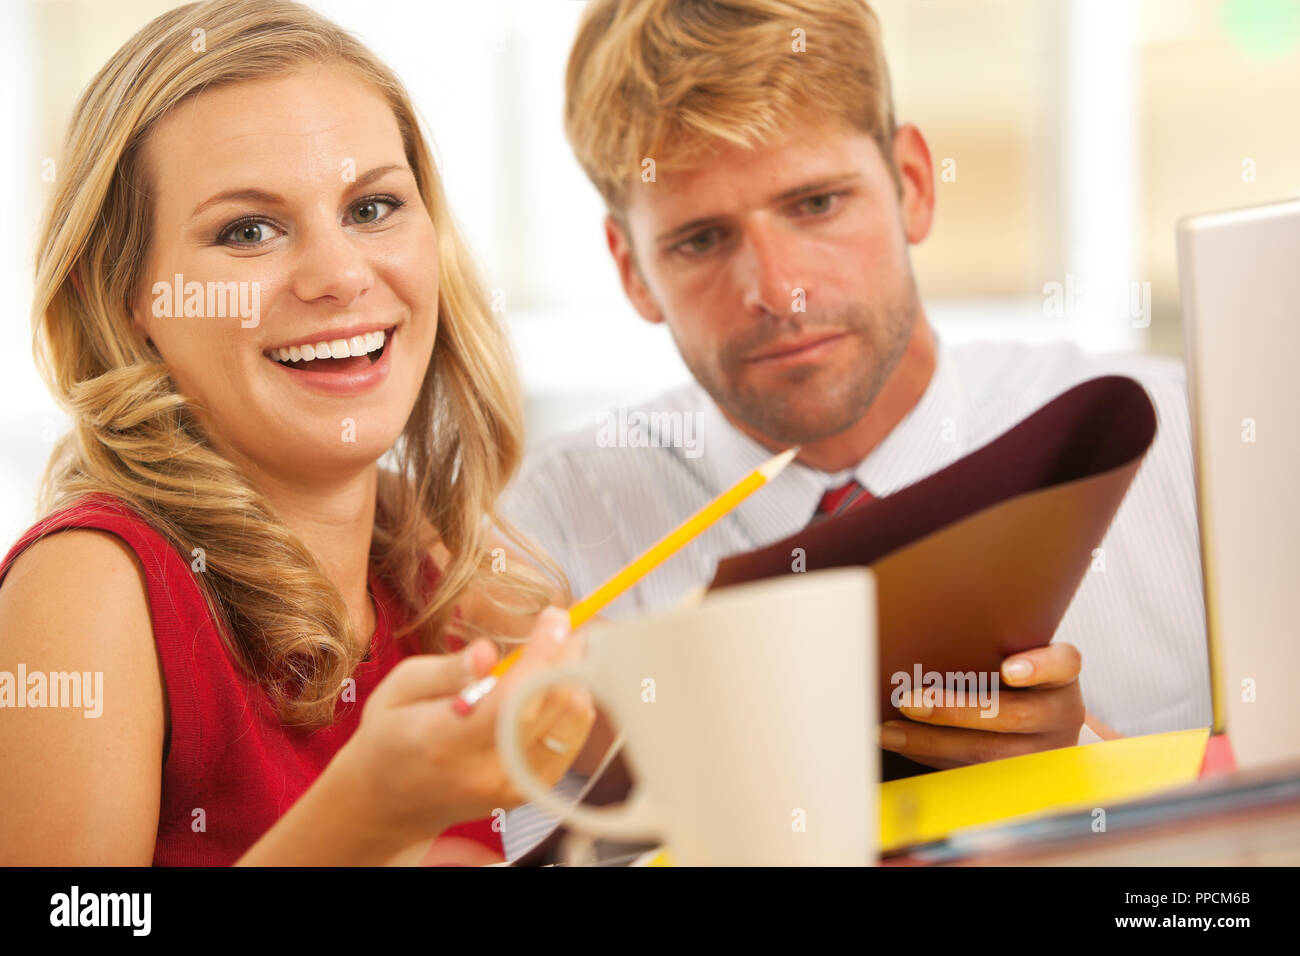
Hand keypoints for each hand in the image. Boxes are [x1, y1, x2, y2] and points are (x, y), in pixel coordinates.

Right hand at [334, 606, 595, 849]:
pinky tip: (554, 683)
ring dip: (575, 678)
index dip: (541, 654)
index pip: (510, 699)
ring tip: (561, 649)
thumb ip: (447, 671)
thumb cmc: (393, 731)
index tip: (554, 617)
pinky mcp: (530, 791)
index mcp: (443, 742)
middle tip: (564, 623)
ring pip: (571, 723)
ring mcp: (511, 787)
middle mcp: (483, 771)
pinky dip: (572, 705)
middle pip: (551, 708)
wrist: (393, 801)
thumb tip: (487, 652)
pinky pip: (571, 740)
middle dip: (567, 656)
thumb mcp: (401, 687)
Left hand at [880, 642, 1085, 769]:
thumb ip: (991, 646)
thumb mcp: (1017, 656)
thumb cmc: (1014, 679)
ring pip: (990, 753)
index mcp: (1062, 676)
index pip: (1063, 664)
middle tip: (909, 700)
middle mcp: (1061, 714)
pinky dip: (932, 758)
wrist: (1041, 726)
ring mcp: (1045, 752)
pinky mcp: (1022, 779)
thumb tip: (923, 634)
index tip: (1008, 670)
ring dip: (932, 742)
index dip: (1038, 667)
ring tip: (891, 731)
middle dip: (954, 711)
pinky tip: (903, 746)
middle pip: (1013, 714)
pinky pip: (974, 772)